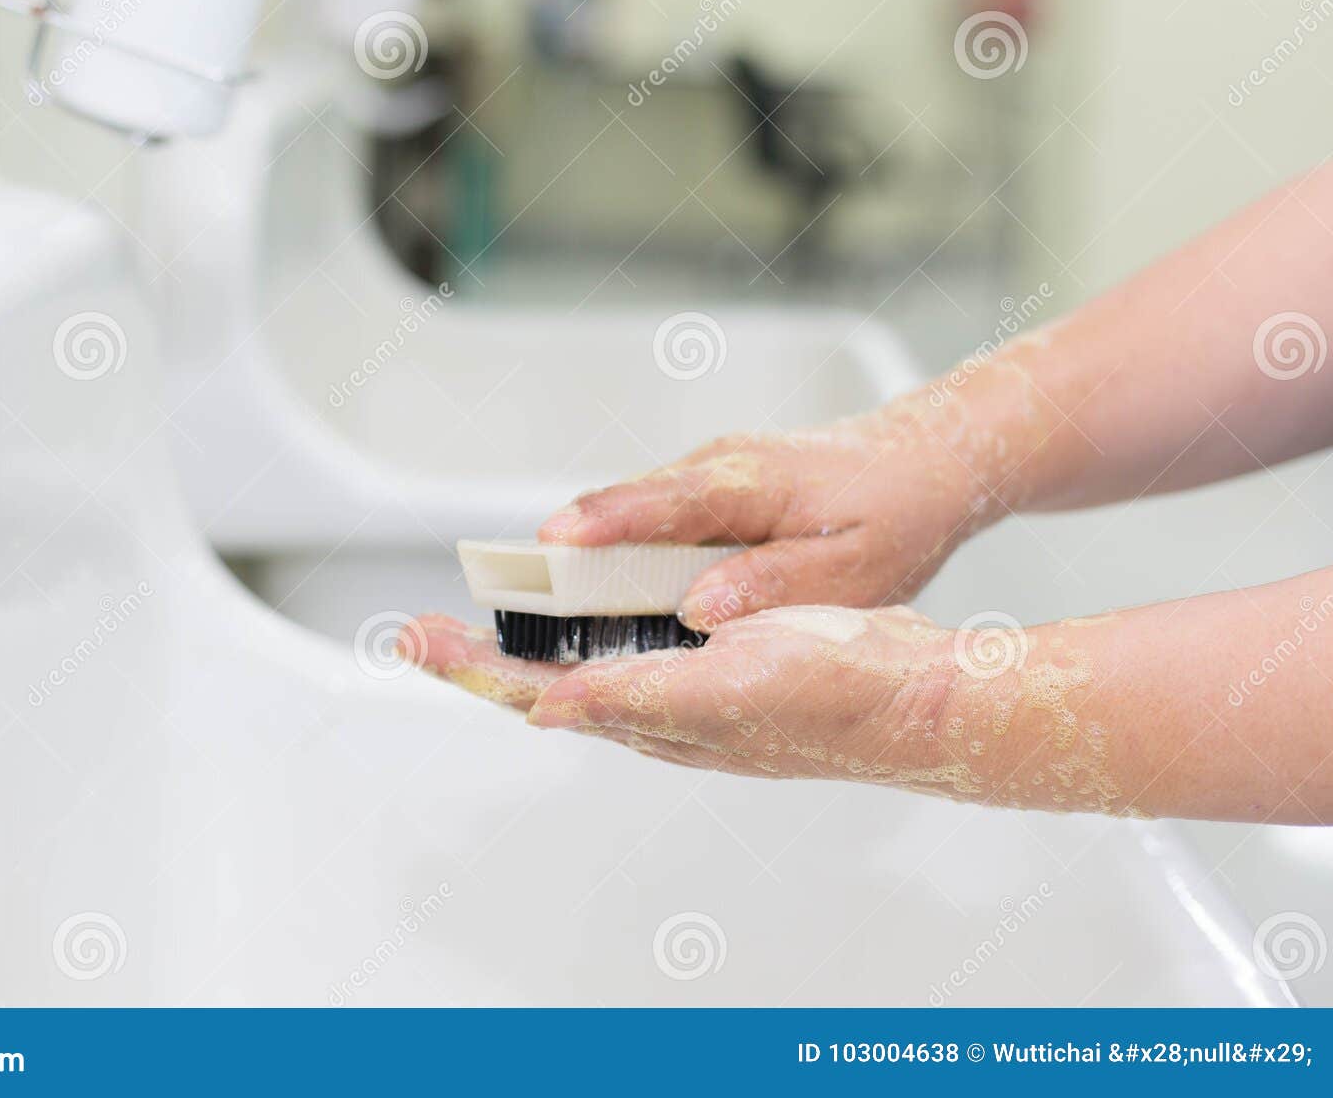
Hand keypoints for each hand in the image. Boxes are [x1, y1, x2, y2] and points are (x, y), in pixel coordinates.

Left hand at [405, 607, 973, 788]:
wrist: (916, 697)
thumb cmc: (836, 696)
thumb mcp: (725, 691)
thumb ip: (634, 698)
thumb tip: (550, 708)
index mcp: (648, 715)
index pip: (533, 694)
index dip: (471, 667)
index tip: (416, 641)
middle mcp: (656, 712)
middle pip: (543, 686)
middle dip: (479, 658)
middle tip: (419, 631)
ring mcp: (684, 696)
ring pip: (581, 672)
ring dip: (523, 649)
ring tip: (478, 625)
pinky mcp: (715, 670)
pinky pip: (628, 653)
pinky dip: (585, 633)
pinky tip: (582, 618)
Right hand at [535, 411, 991, 630]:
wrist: (922, 462)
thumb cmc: (894, 513)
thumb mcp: (854, 565)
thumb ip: (775, 582)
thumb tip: (699, 608)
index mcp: (750, 482)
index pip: (663, 500)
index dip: (601, 524)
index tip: (548, 543)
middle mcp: (714, 469)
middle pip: (619, 511)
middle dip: (556, 553)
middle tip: (498, 599)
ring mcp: (703, 479)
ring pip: (626, 522)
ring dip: (577, 564)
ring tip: (520, 615)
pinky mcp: (702, 496)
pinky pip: (644, 529)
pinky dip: (614, 563)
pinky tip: (590, 608)